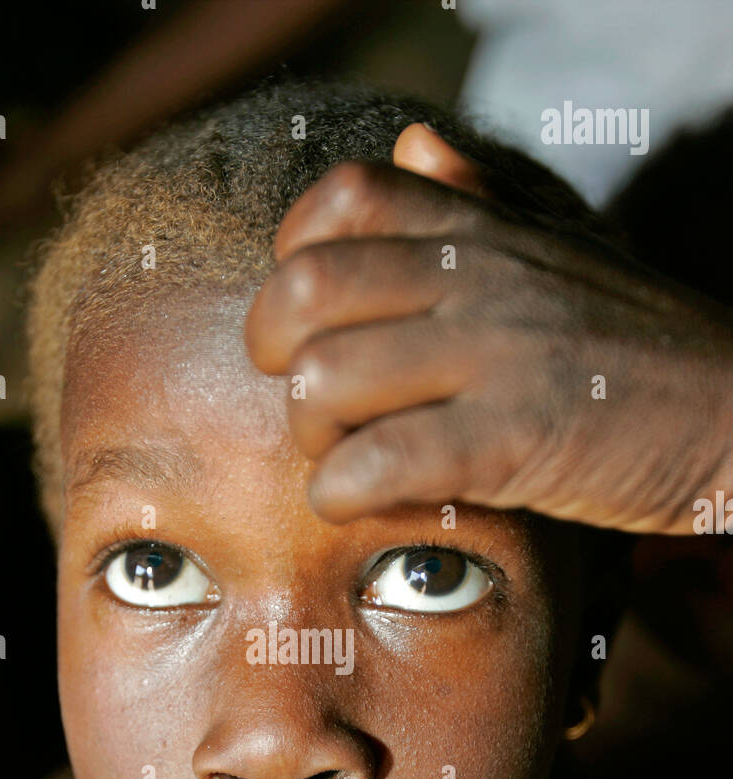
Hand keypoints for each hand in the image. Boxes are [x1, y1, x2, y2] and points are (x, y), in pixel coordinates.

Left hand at [245, 123, 732, 534]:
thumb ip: (476, 201)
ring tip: (347, 459)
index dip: (292, 259)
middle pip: (305, 292)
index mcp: (483, 231)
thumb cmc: (636, 346)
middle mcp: (480, 279)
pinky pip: (377, 464)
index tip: (311, 319)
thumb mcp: (558, 250)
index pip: (341, 200)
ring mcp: (497, 355)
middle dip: (274, 357)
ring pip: (326, 381)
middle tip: (310, 401)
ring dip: (311, 439)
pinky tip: (365, 503)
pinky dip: (343, 495)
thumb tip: (413, 144)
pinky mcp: (514, 439)